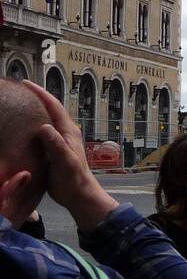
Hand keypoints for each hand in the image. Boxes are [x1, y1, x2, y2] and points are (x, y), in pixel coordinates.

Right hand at [21, 81, 117, 229]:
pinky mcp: (52, 150)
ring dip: (32, 111)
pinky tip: (19, 129)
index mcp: (68, 131)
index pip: (53, 106)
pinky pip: (40, 133)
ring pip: (44, 120)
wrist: (78, 195)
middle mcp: (64, 132)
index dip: (40, 93)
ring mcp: (58, 141)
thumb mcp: (64, 161)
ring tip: (16, 105)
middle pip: (49, 110)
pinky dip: (30, 126)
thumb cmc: (73, 179)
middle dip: (35, 98)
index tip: (25, 83)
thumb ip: (56, 144)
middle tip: (17, 91)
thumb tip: (44, 126)